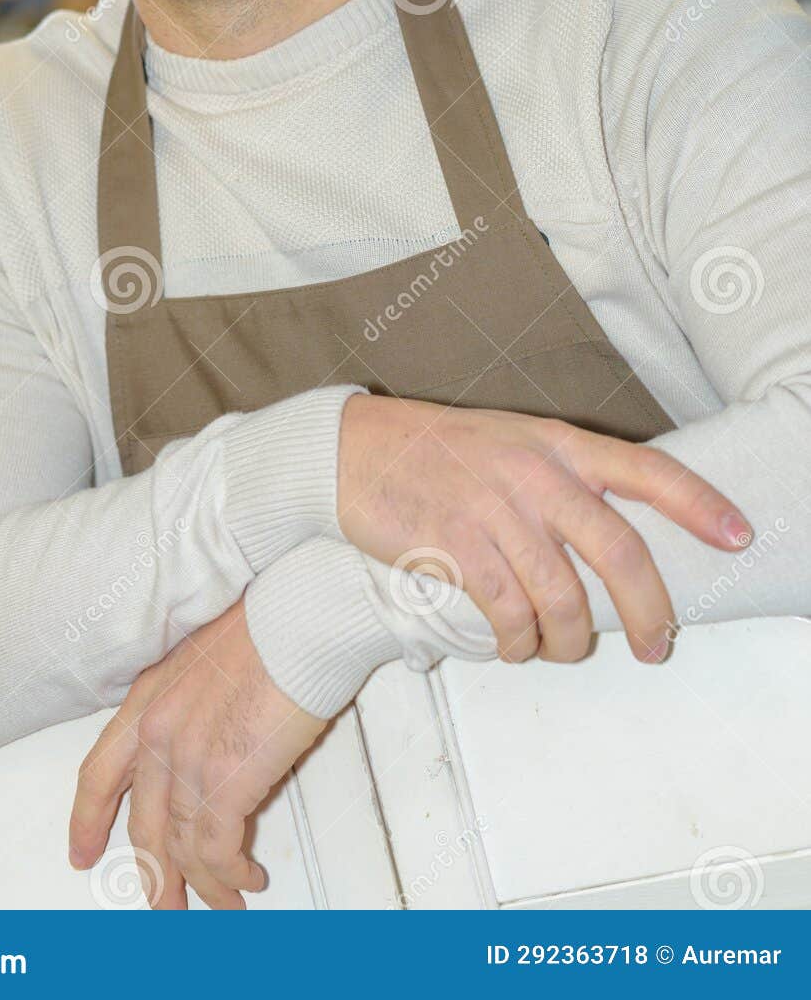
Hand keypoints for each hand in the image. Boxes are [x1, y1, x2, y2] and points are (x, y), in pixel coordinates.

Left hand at [67, 597, 325, 909]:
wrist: (300, 618)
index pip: (100, 772)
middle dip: (155, 876)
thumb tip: (207, 753)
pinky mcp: (224, 782)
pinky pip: (216, 851)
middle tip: (164, 903)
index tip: (82, 852)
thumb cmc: (270, 628)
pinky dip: (230, 875)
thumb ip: (191, 710)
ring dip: (204, 886)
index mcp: (148, 698)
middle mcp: (157, 730)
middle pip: (143, 826)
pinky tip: (245, 878)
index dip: (88, 820)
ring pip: (181, 847)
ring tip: (224, 901)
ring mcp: (187, 758)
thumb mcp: (206, 662)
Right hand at [338, 396, 753, 666]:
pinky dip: (519, 642)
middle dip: (648, 612)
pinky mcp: (455, 545)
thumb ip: (563, 477)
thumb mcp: (513, 442)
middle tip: (655, 646)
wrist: (353, 449)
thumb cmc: (439, 451)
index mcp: (558, 444)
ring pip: (563, 597)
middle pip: (619, 551)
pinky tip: (515, 644)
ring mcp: (495, 508)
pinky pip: (508, 613)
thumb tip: (614, 537)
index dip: (699, 504)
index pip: (646, 470)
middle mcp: (535, 473)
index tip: (738, 535)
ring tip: (560, 650)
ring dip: (570, 641)